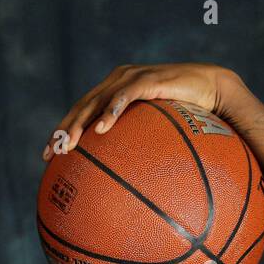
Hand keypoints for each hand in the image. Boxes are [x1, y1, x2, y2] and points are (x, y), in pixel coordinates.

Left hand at [43, 62, 241, 159]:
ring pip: (98, 101)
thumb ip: (137, 146)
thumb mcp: (156, 131)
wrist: (214, 88)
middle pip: (82, 106)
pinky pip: (126, 96)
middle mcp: (118, 81)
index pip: (81, 111)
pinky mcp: (149, 79)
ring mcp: (131, 77)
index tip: (48, 156)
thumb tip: (128, 185)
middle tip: (51, 154)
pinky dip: (112, 110)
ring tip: (69, 145)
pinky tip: (101, 129)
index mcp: (114, 90)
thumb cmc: (187, 113)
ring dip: (81, 123)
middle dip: (64, 130)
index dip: (62, 131)